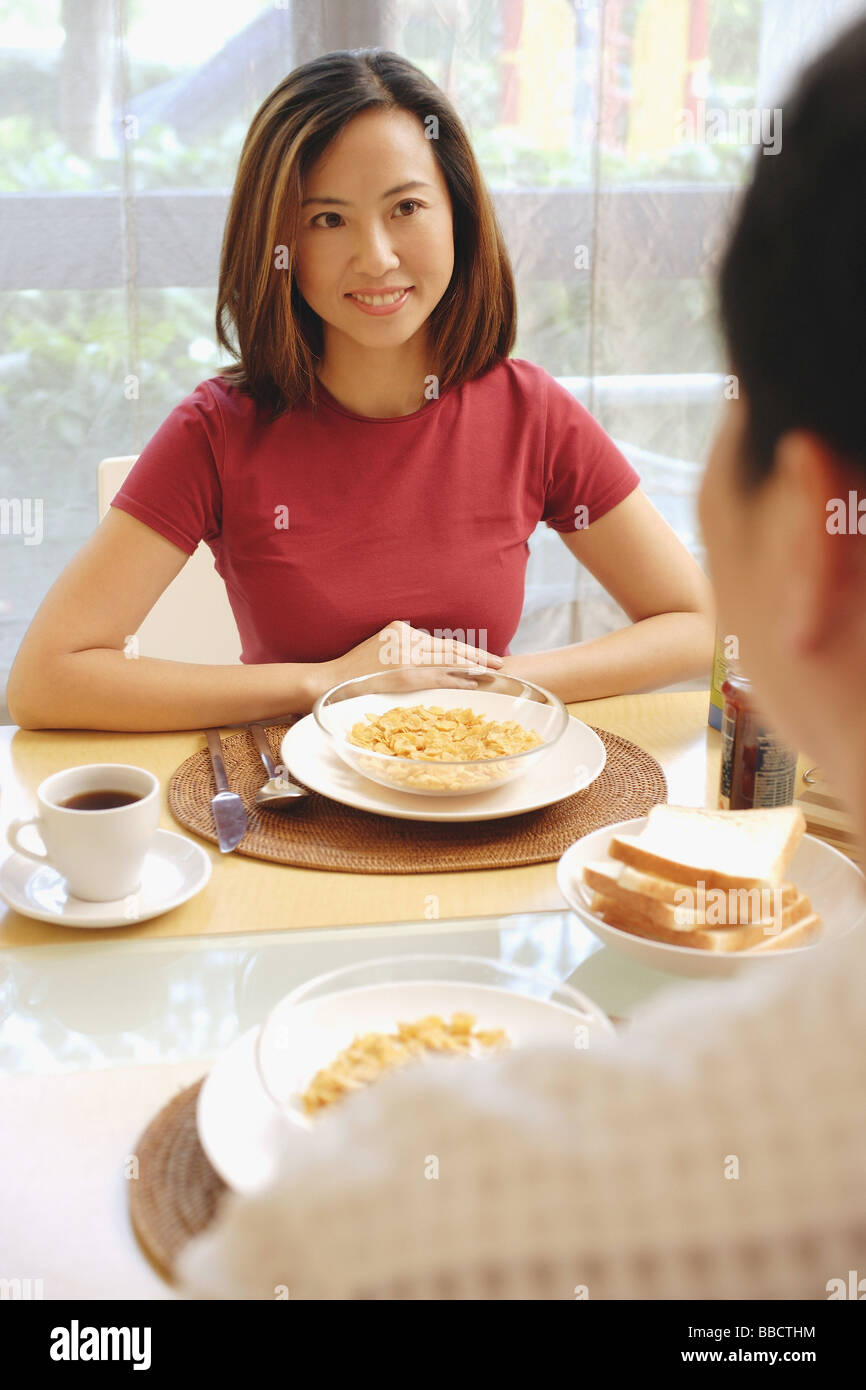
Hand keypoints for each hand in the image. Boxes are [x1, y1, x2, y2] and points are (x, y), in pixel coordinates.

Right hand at [308, 619, 503, 701]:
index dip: (464, 648)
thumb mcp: (380, 645)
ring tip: (493, 672)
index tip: (482, 655)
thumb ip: (404, 645)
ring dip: (473, 668)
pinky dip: (457, 680)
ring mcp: (407, 657)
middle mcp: (407, 640)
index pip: (439, 641)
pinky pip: (438, 677)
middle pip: (449, 648)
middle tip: (499, 662)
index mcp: (401, 630)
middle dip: (477, 656)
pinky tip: (473, 683)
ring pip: (448, 661)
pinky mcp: (406, 675)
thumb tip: (428, 653)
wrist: (335, 681)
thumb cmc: (357, 668)